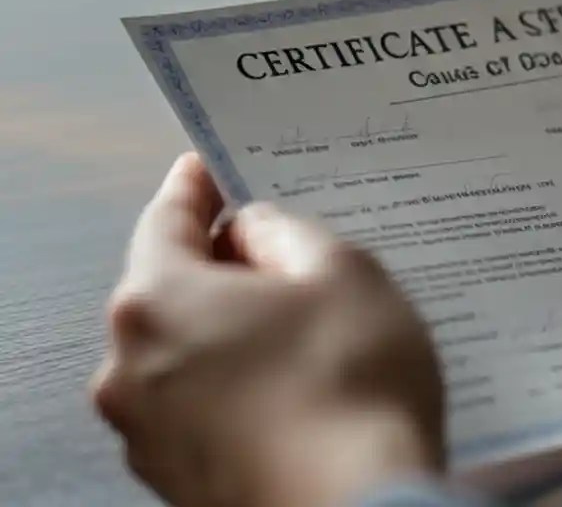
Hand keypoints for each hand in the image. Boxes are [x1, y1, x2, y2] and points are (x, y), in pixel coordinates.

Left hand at [91, 154, 443, 506]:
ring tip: (304, 326)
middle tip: (282, 249)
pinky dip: (238, 385)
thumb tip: (252, 232)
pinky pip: (201, 406)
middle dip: (224, 264)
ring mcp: (148, 432)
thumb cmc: (352, 383)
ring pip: (186, 352)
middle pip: (171, 289)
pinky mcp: (177, 479)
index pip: (165, 218)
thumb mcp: (343, 272)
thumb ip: (286, 233)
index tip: (211, 166)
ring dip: (233, 330)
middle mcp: (129, 366)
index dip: (196, 186)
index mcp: (157, 300)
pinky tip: (296, 384)